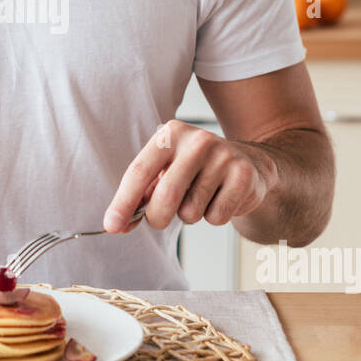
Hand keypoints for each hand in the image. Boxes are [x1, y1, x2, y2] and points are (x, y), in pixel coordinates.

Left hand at [103, 120, 278, 233]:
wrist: (248, 163)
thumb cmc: (195, 171)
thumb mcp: (165, 172)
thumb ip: (140, 196)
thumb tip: (116, 224)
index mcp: (170, 134)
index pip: (139, 171)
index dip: (123, 202)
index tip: (112, 226)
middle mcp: (197, 140)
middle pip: (166, 195)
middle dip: (157, 218)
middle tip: (160, 219)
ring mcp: (223, 156)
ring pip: (191, 211)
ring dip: (190, 215)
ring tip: (201, 197)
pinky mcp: (243, 175)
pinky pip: (216, 217)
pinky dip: (214, 216)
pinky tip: (221, 199)